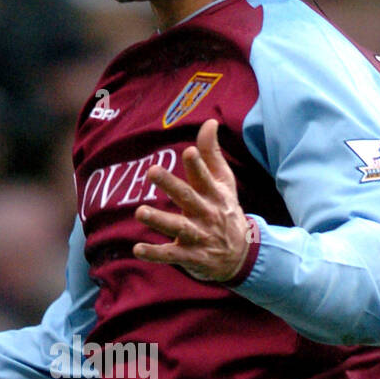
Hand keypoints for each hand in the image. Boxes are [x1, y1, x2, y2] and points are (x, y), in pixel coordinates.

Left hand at [133, 119, 252, 281]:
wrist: (241, 254)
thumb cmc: (225, 210)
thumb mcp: (224, 182)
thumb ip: (212, 153)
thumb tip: (209, 122)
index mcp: (214, 194)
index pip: (205, 177)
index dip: (198, 165)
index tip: (189, 152)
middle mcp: (206, 214)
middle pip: (187, 198)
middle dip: (170, 185)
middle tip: (151, 171)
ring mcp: (199, 236)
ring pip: (178, 227)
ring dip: (159, 220)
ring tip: (140, 212)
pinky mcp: (191, 256)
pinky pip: (171, 255)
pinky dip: (155, 254)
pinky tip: (137, 249)